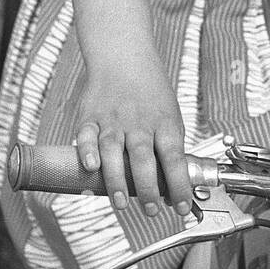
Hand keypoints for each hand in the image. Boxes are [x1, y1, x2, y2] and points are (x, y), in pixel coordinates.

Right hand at [74, 52, 194, 217]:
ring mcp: (113, 119)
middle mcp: (139, 122)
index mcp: (164, 123)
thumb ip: (170, 148)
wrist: (123, 57)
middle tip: (152, 211)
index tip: (183, 207)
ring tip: (121, 203)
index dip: (179, 184)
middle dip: (148, 189)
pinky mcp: (90, 117)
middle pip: (144, 158)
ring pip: (113, 152)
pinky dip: (87, 152)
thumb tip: (175, 186)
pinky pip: (86, 137)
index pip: (175, 158)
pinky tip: (91, 168)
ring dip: (117, 180)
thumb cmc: (150, 92)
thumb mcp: (171, 116)